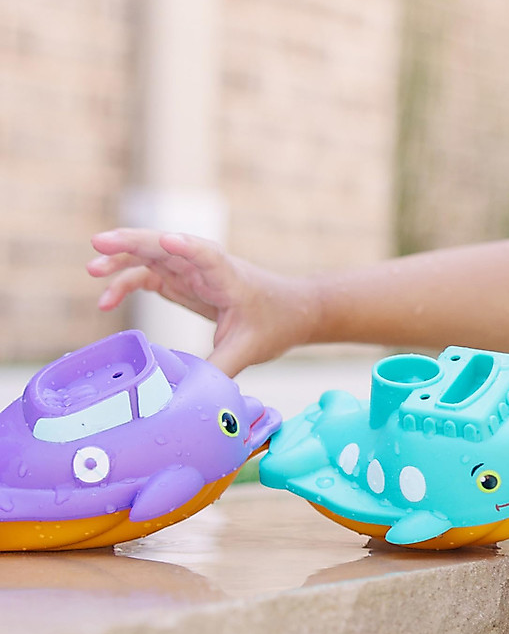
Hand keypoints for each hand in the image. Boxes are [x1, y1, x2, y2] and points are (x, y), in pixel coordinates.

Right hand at [87, 229, 317, 375]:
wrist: (291, 311)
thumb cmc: (275, 324)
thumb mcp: (250, 350)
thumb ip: (221, 368)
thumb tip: (192, 392)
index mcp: (229, 277)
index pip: (207, 257)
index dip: (187, 247)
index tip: (166, 241)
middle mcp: (206, 267)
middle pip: (166, 246)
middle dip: (133, 242)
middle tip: (99, 243)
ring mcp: (191, 272)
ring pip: (150, 257)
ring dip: (121, 260)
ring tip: (92, 270)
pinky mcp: (182, 282)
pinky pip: (148, 277)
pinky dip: (126, 284)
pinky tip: (106, 300)